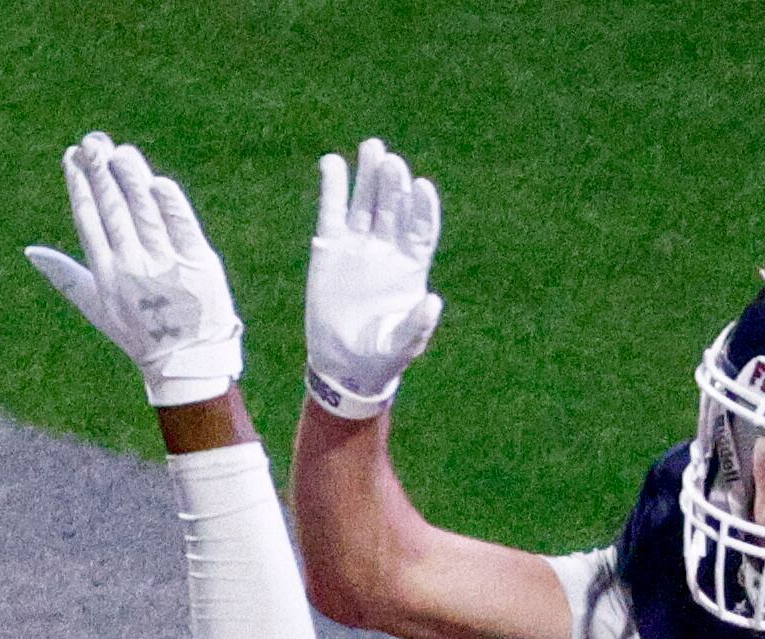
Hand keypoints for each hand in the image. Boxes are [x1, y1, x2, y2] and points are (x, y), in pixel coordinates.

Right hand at [27, 132, 242, 406]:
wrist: (187, 362)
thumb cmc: (138, 334)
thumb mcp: (97, 309)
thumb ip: (65, 276)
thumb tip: (29, 252)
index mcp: (107, 276)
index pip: (89, 220)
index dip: (79, 185)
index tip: (72, 156)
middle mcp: (134, 267)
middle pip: (114, 209)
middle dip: (101, 172)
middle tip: (92, 141)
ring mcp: (167, 264)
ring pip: (145, 209)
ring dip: (131, 176)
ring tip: (120, 152)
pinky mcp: (198, 262)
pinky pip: (181, 222)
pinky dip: (168, 200)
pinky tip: (155, 180)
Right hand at [304, 138, 443, 419]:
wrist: (344, 365)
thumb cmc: (381, 358)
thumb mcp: (402, 346)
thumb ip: (418, 325)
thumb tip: (434, 301)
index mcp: (412, 267)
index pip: (421, 229)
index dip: (423, 209)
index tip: (422, 187)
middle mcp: (389, 249)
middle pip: (394, 208)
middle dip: (394, 184)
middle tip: (390, 161)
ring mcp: (360, 245)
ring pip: (367, 202)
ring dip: (369, 175)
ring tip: (371, 147)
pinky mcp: (330, 247)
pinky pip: (332, 211)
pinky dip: (333, 186)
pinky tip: (332, 163)